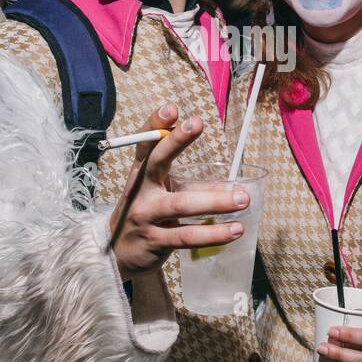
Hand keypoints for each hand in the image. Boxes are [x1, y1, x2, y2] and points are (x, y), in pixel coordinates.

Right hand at [109, 103, 250, 280]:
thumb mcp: (164, 194)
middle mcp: (141, 190)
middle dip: (175, 141)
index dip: (155, 125)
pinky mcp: (156, 241)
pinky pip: (187, 236)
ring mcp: (146, 216)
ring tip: (243, 199)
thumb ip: (195, 186)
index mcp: (141, 173)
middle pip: (156, 162)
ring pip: (181, 204)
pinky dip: (214, 233)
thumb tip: (232, 186)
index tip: (171, 108)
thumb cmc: (147, 213)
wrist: (118, 253)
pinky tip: (235, 229)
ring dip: (215, 201)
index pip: (146, 144)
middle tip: (197, 123)